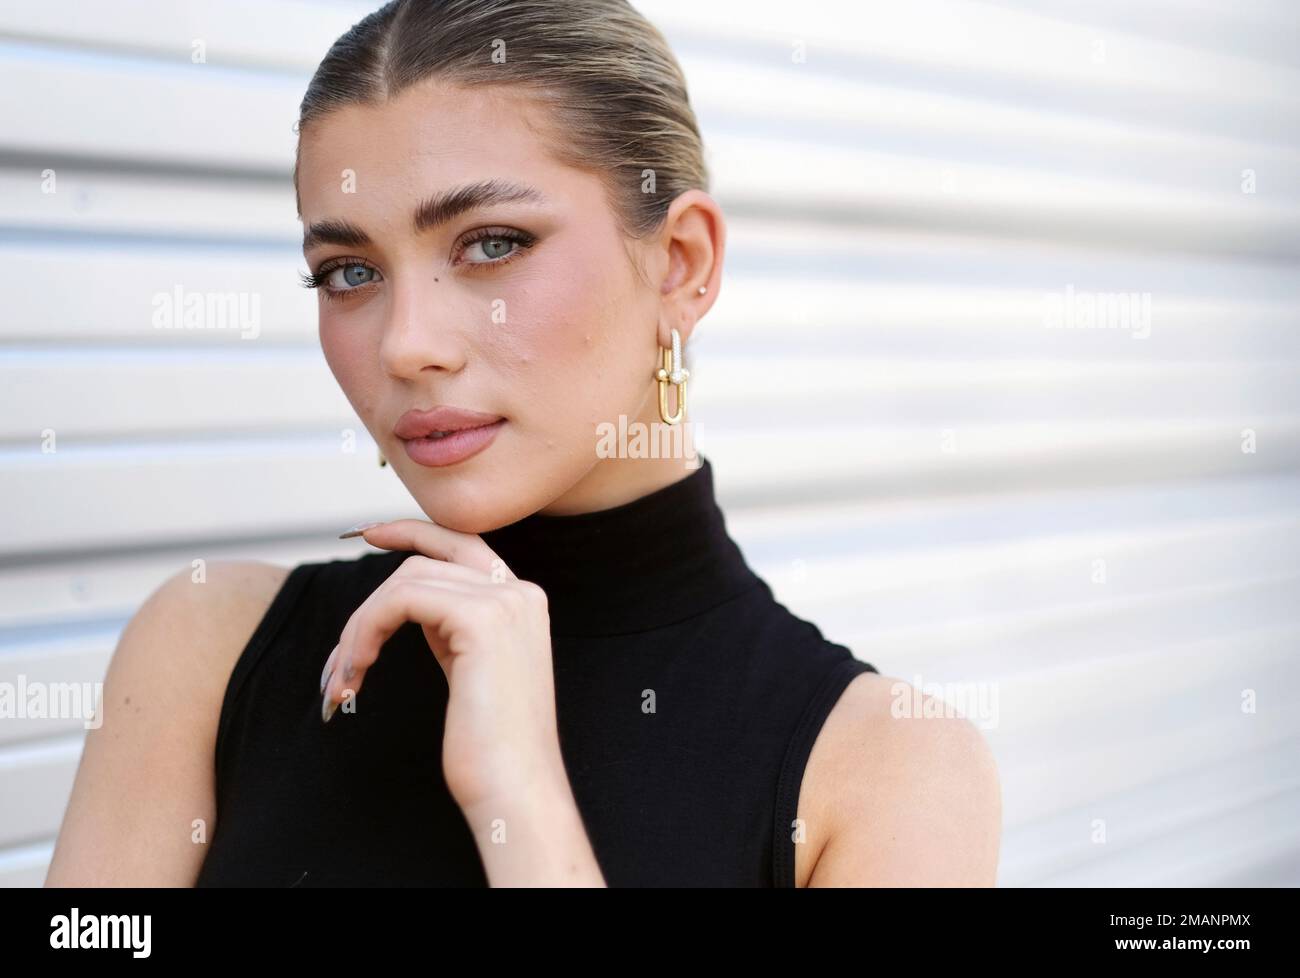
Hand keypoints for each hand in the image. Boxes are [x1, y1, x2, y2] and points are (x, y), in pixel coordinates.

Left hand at [320, 519, 564, 814]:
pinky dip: (365, 632)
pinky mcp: (481, 619)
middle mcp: (519, 592)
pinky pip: (400, 600)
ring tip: (344, 681)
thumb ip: (451, 629)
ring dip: (359, 629)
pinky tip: (355, 672)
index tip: (369, 532)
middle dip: (368, 607)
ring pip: (405, 581)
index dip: (412, 531)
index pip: (461, 544)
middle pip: (423, 564)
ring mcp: (504, 602)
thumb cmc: (489, 749)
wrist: (515, 790)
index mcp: (522, 601)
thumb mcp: (470, 672)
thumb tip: (401, 603)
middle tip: (337, 662)